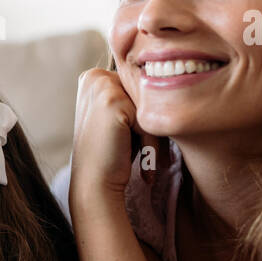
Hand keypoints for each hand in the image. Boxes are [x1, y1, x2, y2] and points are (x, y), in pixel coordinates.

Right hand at [70, 69, 154, 213]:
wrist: (95, 183)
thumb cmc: (113, 153)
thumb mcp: (118, 116)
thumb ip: (131, 95)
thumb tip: (168, 78)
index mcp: (93, 77)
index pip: (137, 86)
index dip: (141, 115)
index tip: (131, 138)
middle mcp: (94, 76)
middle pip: (144, 92)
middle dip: (146, 122)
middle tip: (135, 148)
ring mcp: (101, 86)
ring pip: (148, 105)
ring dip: (149, 132)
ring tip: (135, 152)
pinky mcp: (111, 100)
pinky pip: (148, 117)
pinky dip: (149, 140)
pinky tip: (132, 154)